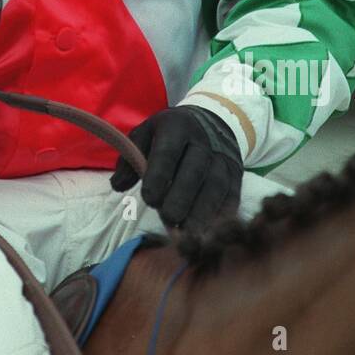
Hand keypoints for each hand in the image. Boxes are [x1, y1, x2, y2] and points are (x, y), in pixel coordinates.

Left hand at [110, 106, 243, 232]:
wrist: (212, 121)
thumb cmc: (170, 134)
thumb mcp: (146, 134)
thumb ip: (129, 159)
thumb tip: (117, 186)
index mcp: (177, 127)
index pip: (168, 152)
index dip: (159, 176)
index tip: (149, 199)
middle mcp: (203, 140)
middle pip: (194, 171)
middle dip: (181, 198)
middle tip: (168, 219)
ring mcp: (223, 157)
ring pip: (215, 186)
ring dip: (201, 212)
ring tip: (187, 233)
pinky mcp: (236, 173)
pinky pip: (231, 195)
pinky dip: (220, 215)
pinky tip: (208, 232)